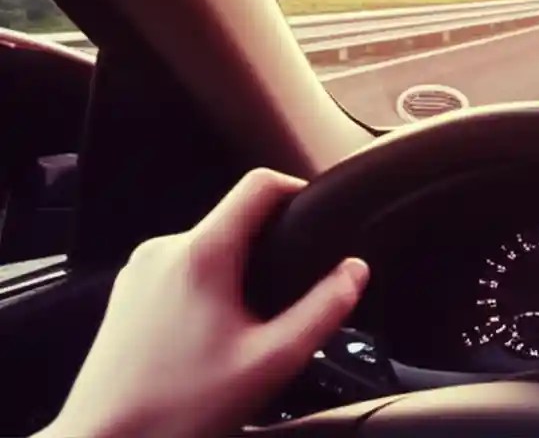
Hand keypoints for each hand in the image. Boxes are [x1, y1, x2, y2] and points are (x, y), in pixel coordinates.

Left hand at [38, 169, 369, 437]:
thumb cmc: (179, 409)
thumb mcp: (271, 362)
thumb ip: (322, 310)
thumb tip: (354, 271)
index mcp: (202, 254)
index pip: (260, 185)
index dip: (299, 189)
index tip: (320, 216)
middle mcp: (164, 251)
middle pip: (236, 220)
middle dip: (271, 249)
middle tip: (291, 298)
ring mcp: (140, 271)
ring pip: (209, 248)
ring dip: (239, 274)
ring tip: (250, 328)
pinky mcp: (127, 294)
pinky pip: (182, 271)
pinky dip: (208, 290)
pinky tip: (213, 338)